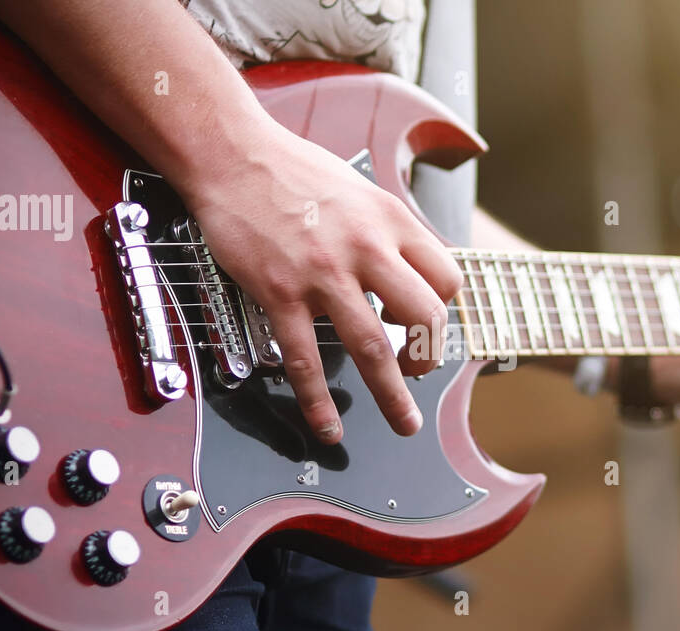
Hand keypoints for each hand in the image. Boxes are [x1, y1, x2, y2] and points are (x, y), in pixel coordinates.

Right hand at [185, 125, 460, 443]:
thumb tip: (409, 270)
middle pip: (424, 318)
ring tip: (403, 422)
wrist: (233, 155)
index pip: (446, 278)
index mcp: (392, 221)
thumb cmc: (293, 169)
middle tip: (419, 372)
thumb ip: (388, 232)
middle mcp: (367, 248)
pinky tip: (328, 427)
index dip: (444, 311)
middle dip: (429, 357)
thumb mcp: (361, 190)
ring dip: (393, 396)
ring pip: (373, 349)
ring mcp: (324, 274)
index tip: (427, 325)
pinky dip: (319, 403)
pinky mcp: (281, 294)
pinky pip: (306, 362)